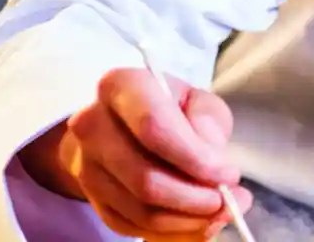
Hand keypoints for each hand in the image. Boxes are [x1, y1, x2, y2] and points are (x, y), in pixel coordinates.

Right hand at [60, 68, 253, 240]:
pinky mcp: (91, 197)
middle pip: (146, 178)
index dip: (195, 158)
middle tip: (228, 201)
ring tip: (218, 211)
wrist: (125, 126)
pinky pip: (131, 226)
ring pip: (140, 209)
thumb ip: (209, 123)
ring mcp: (85, 166)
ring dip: (187, 220)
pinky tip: (194, 220)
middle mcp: (93, 126)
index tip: (228, 173)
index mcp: (121, 87)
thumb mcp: (198, 102)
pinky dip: (169, 230)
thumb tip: (214, 162)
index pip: (154, 127)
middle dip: (195, 197)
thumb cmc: (171, 109)